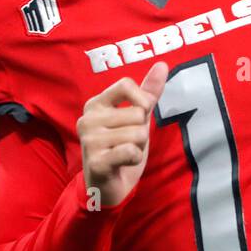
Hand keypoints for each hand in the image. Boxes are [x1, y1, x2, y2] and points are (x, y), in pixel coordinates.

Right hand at [78, 62, 168, 208]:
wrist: (107, 186)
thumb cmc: (121, 147)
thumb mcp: (136, 117)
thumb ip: (148, 92)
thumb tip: (162, 64)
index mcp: (95, 104)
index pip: (125, 85)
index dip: (142, 101)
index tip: (139, 115)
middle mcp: (87, 119)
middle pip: (136, 113)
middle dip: (141, 131)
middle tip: (127, 143)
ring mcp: (90, 141)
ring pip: (137, 134)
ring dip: (139, 147)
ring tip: (124, 154)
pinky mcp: (96, 162)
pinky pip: (131, 151)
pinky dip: (135, 159)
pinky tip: (123, 163)